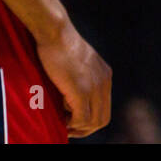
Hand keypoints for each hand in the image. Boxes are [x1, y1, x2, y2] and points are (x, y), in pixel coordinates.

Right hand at [34, 22, 111, 138]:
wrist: (55, 31)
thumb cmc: (58, 42)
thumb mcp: (78, 60)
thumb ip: (82, 76)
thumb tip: (71, 95)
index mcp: (105, 75)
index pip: (104, 109)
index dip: (90, 120)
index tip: (73, 121)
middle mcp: (104, 82)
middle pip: (102, 119)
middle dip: (85, 129)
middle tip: (68, 128)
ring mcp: (94, 87)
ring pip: (93, 122)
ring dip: (77, 127)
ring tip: (62, 123)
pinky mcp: (81, 90)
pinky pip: (81, 118)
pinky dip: (71, 123)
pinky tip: (61, 117)